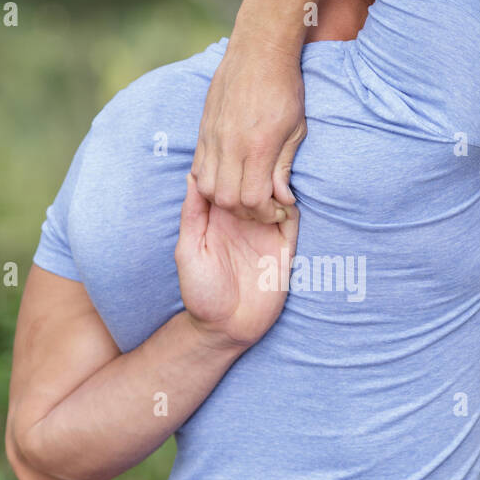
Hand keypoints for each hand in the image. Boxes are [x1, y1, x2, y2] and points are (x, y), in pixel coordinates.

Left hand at [175, 174, 299, 348]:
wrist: (227, 328)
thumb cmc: (201, 293)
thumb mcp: (188, 251)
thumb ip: (192, 214)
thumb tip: (191, 175)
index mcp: (217, 217)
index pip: (226, 179)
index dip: (227, 163)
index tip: (228, 151)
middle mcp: (243, 219)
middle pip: (253, 181)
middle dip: (255, 168)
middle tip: (254, 163)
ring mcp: (265, 230)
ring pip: (275, 194)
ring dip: (273, 184)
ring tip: (266, 183)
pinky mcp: (284, 245)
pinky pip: (292, 217)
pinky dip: (289, 204)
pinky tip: (280, 202)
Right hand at [191, 32, 305, 223]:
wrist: (259, 50)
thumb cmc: (284, 87)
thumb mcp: (296, 129)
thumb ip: (284, 167)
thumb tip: (282, 199)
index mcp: (258, 146)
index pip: (252, 200)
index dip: (266, 212)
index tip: (278, 207)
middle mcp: (230, 145)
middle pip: (226, 200)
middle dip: (246, 212)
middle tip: (263, 204)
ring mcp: (212, 137)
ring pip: (206, 188)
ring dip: (225, 199)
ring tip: (244, 191)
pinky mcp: (203, 130)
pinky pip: (198, 168)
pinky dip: (211, 181)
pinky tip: (229, 176)